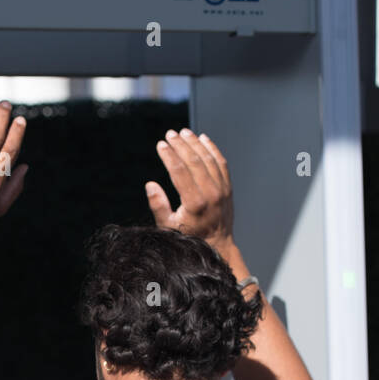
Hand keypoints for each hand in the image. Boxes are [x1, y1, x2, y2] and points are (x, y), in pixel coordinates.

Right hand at [145, 128, 234, 251]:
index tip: (161, 145)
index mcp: (195, 204)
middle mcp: (211, 194)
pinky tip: (203, 139)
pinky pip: (221, 163)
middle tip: (170, 134)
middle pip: (194, 161)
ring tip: (184, 132)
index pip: (180, 171)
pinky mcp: (228, 188)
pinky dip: (212, 149)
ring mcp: (222, 190)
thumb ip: (158, 206)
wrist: (218, 246)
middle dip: (181, 145)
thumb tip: (150, 185)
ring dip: (195, 143)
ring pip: (208, 159)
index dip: (169, 155)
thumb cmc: (190, 238)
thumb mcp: (168, 226)